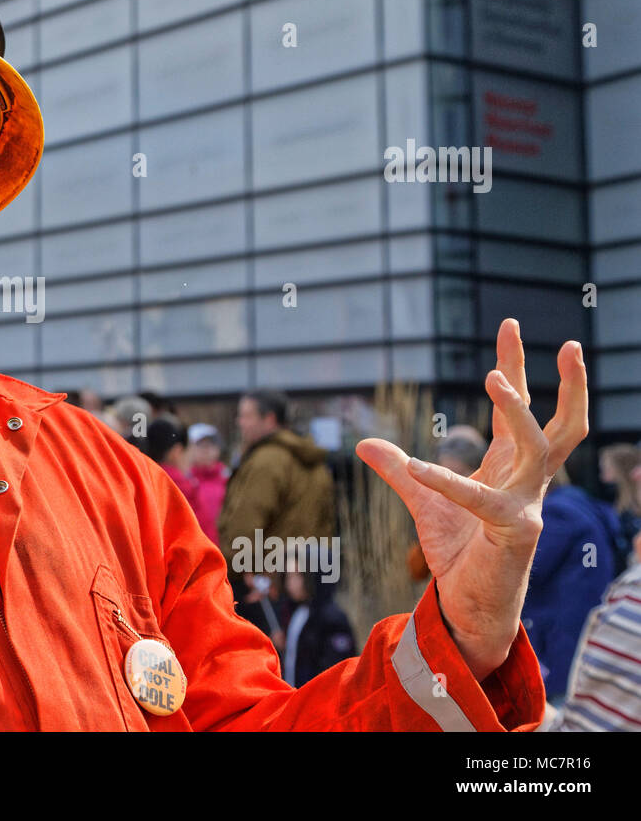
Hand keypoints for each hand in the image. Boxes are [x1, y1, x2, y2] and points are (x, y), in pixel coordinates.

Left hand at [356, 319, 587, 679]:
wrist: (467, 608)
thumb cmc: (458, 553)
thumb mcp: (423, 501)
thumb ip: (397, 470)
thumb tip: (364, 442)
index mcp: (511, 468)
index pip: (518, 408)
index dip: (517, 366)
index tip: (510, 324)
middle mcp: (528, 482)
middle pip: (561, 424)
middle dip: (570, 384)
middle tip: (564, 341)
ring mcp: (528, 506)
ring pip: (541, 448)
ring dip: (518, 410)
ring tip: (494, 375)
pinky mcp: (513, 533)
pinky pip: (480, 499)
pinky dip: (446, 481)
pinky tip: (415, 465)